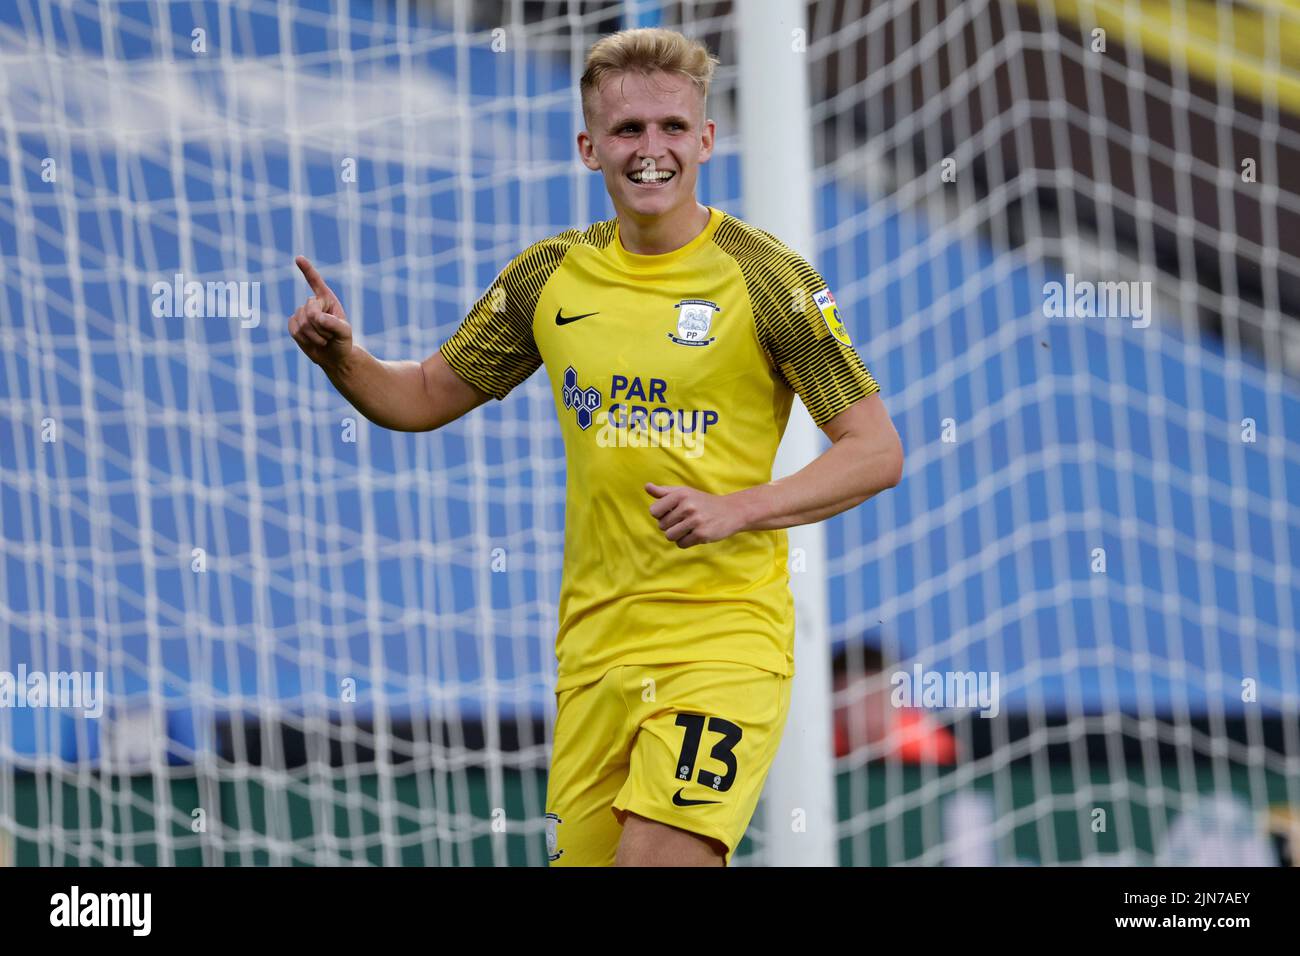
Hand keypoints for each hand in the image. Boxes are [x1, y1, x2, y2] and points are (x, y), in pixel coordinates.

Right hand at [289, 255, 352, 369]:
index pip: (316, 282)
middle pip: (310, 311)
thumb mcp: (345, 332)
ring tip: (324, 340)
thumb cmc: (342, 341)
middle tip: (331, 336)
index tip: (298, 258)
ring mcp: (301, 314)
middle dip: (321, 327)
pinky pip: (294, 330)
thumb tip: (316, 317)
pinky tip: (313, 342)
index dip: (307, 270)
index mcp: (327, 299)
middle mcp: (313, 304)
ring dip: (315, 336)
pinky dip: (304, 339)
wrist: (334, 357)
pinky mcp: (293, 325)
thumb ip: (333, 323)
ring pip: (302, 323)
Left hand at [646, 482, 746, 548]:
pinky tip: (695, 534)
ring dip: (677, 535)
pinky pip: (681, 544)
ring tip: (688, 528)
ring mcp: (695, 521)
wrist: (731, 511)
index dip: (660, 514)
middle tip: (684, 520)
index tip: (671, 512)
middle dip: (670, 525)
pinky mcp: (702, 534)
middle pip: (661, 525)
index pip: (654, 511)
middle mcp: (687, 506)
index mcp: (681, 494)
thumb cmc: (703, 502)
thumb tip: (647, 487)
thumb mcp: (684, 492)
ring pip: (670, 536)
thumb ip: (664, 492)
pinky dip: (686, 541)